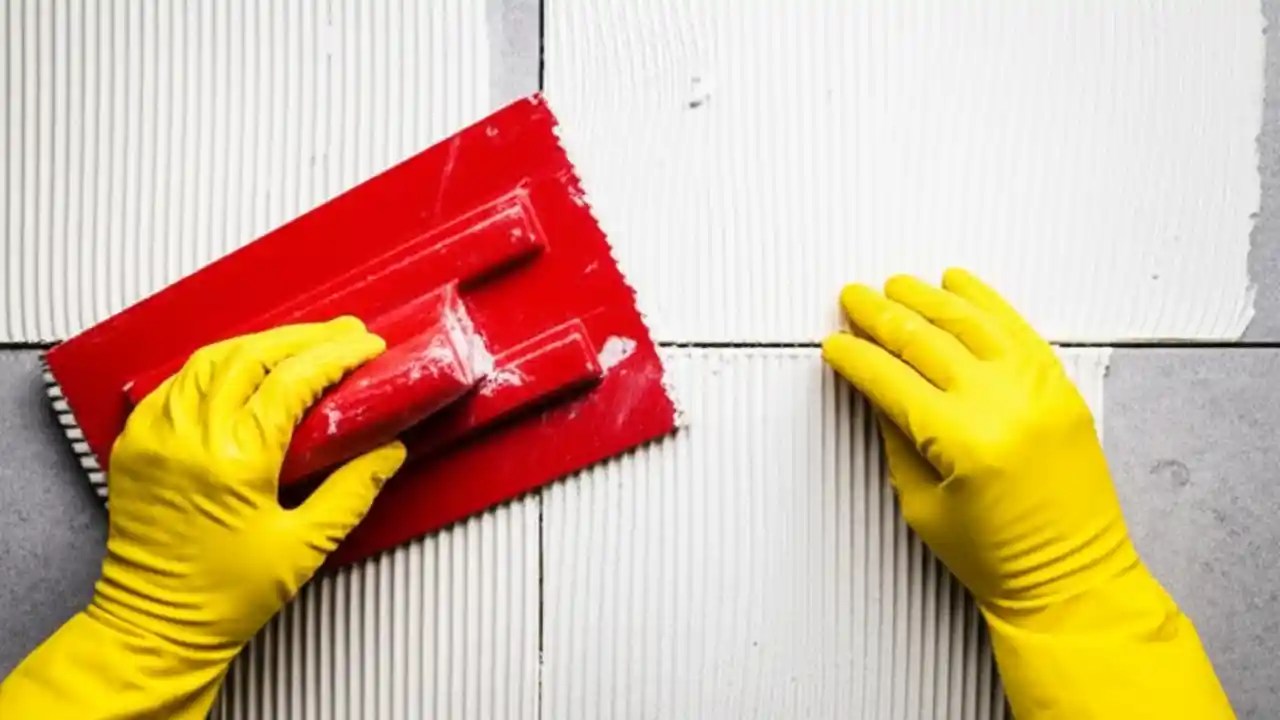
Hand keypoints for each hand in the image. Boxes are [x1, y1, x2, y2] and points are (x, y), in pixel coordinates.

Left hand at [0, 317, 406, 717]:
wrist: (156, 628)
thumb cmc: (221, 598)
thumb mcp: (306, 546)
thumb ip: (353, 490)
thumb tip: (387, 451)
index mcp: (235, 461)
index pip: (292, 379)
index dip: (335, 354)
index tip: (363, 347)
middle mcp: (190, 438)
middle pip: (252, 354)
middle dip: (303, 337)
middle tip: (339, 333)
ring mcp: (156, 436)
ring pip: (210, 359)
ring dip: (259, 343)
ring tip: (296, 343)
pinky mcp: (135, 444)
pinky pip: (175, 382)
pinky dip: (213, 365)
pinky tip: (238, 368)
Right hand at [821, 269, 1233, 717]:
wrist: (1071, 580)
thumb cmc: (1000, 559)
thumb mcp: (923, 505)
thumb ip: (897, 438)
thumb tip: (876, 389)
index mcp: (962, 440)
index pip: (890, 379)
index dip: (855, 357)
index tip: (835, 345)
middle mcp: (1002, 404)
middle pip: (926, 340)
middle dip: (881, 315)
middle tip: (854, 299)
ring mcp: (1037, 390)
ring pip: (972, 321)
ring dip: (928, 298)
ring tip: (897, 285)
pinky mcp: (1060, 387)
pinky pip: (1018, 329)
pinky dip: (986, 301)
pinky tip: (960, 284)